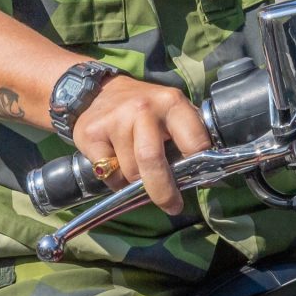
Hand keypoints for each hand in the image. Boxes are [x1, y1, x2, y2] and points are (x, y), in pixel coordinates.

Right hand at [71, 76, 210, 214]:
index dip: (199, 168)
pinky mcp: (91, 134)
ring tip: (137, 170)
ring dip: (136, 182)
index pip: (194, 143)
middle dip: (163, 192)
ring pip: (131, 172)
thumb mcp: (171, 113)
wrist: (100, 89)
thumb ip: (187, 137)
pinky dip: (116, 181)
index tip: (199, 180)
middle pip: (152, 160)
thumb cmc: (145, 109)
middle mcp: (142, 108)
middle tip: (172, 206)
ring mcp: (115, 120)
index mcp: (171, 103)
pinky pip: (109, 175)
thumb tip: (204, 177)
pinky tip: (116, 163)